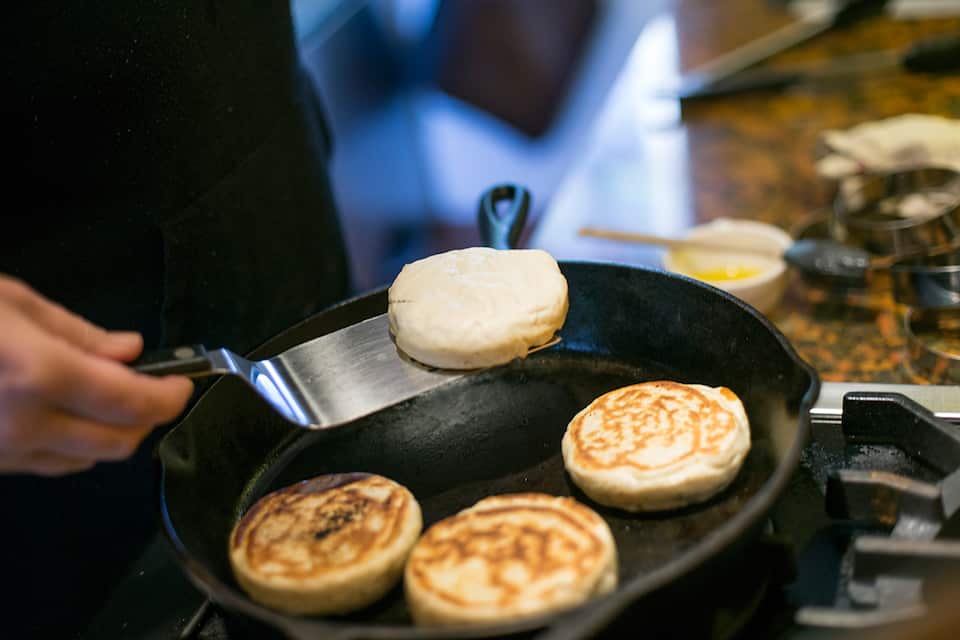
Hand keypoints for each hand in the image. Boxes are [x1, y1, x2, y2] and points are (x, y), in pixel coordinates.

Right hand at [0, 276, 193, 475]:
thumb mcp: (13, 304)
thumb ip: (79, 334)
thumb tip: (130, 351)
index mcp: (39, 375)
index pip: (132, 403)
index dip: (169, 398)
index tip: (182, 383)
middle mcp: (25, 425)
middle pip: (119, 442)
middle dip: (145, 417)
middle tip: (149, 386)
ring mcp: (5, 453)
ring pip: (88, 461)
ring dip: (111, 434)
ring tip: (103, 396)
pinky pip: (51, 465)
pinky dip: (74, 445)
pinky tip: (66, 415)